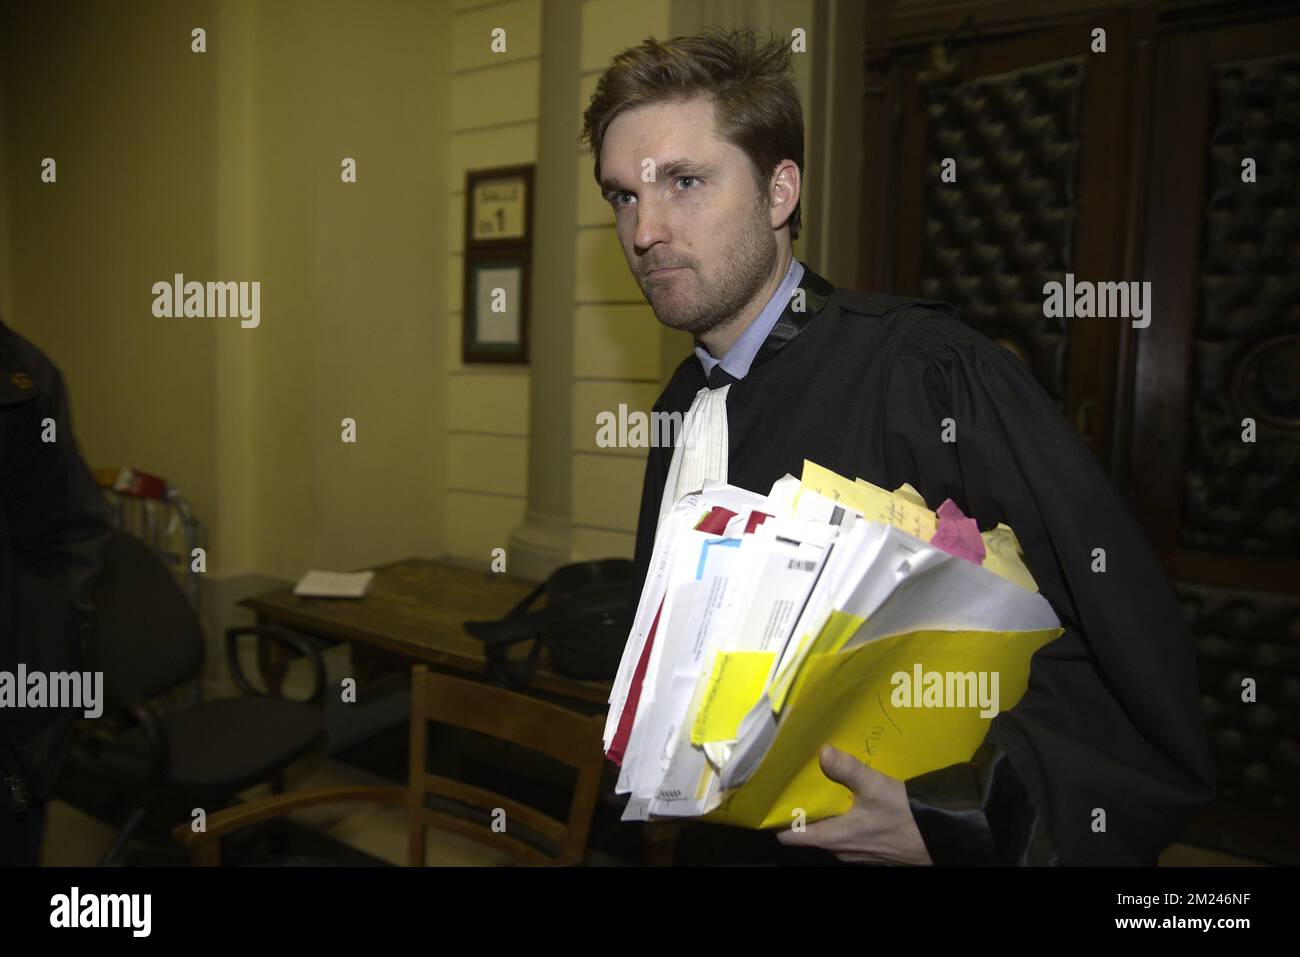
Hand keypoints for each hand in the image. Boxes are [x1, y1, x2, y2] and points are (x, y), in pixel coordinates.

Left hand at [776, 745, 932, 864]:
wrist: (943, 838)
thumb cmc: (907, 817)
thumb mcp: (876, 787)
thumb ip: (848, 769)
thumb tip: (822, 752)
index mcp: (833, 838)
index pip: (790, 836)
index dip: (776, 818)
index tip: (770, 796)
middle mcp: (840, 849)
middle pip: (808, 831)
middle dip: (801, 808)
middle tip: (795, 780)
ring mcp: (856, 851)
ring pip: (828, 831)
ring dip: (823, 811)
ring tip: (820, 783)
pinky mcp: (871, 848)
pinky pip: (847, 832)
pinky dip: (842, 816)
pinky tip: (849, 796)